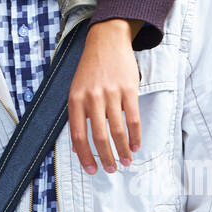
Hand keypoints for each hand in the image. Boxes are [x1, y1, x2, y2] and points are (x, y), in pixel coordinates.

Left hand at [67, 18, 142, 173]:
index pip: (77, 134)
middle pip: (99, 136)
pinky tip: (136, 145)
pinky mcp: (128, 89)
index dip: (84, 155)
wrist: (106, 41)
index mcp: (75, 99)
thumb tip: (77, 146)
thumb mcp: (76, 90)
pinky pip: (132, 119)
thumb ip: (77, 116)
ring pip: (117, 130)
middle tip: (111, 170)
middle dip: (106, 157)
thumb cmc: (90, 69)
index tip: (91, 170)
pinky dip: (135, 136)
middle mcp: (92, 98)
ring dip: (122, 150)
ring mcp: (111, 93)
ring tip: (126, 161)